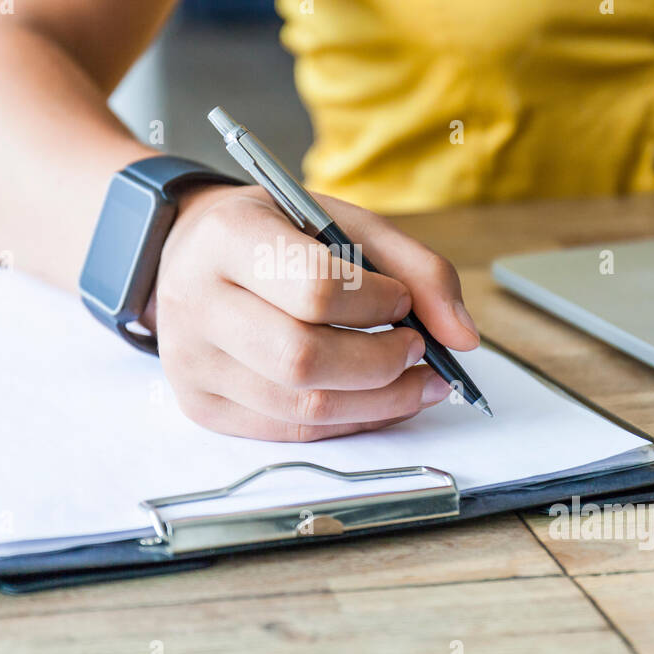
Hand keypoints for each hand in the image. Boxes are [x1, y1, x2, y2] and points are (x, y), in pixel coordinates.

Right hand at [147, 183, 480, 440]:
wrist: (189, 252)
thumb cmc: (275, 234)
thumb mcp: (341, 221)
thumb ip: (413, 266)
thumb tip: (463, 336)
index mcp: (228, 237)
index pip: (313, 288)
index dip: (374, 303)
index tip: (402, 300)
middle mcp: (197, 302)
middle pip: (303, 359)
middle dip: (381, 363)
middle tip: (416, 349)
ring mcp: (191, 361)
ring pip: (301, 408)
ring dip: (377, 402)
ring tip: (414, 380)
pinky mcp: (201, 404)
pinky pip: (289, 432)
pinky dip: (348, 421)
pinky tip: (377, 400)